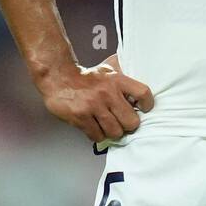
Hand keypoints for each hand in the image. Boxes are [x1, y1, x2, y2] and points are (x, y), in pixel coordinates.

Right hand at [38, 54, 153, 143]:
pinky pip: (97, 136)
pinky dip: (97, 134)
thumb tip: (139, 73)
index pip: (143, 93)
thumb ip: (123, 73)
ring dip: (112, 132)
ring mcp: (93, 106)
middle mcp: (107, 93)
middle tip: (122, 122)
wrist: (58, 77)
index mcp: (116, 80)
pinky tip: (94, 126)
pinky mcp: (81, 117)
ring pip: (115, 132)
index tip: (143, 108)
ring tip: (107, 125)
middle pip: (131, 121)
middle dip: (127, 125)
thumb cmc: (85, 76)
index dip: (147, 105)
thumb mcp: (107, 69)